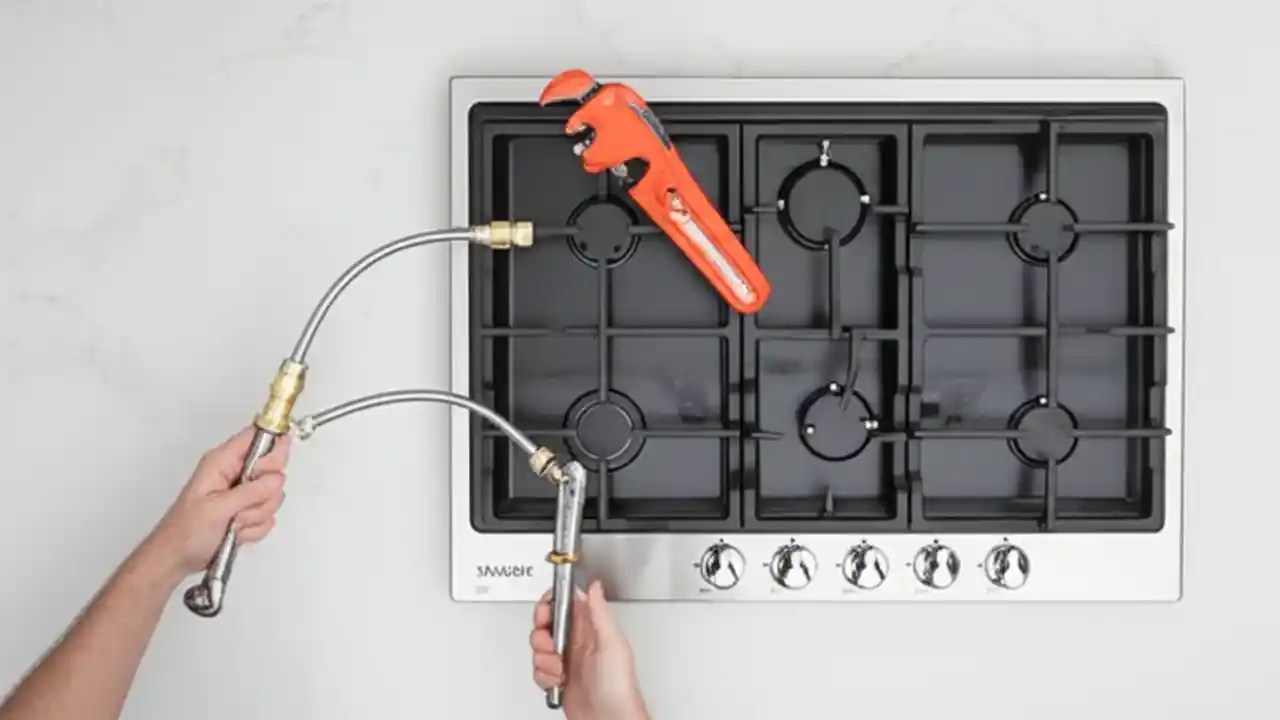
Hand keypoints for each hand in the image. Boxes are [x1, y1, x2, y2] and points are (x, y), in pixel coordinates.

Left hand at [142, 425, 290, 583]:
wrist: (177, 559)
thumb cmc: (186, 531)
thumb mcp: (217, 508)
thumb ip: (250, 492)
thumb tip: (278, 478)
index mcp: (222, 462)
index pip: (256, 437)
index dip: (273, 446)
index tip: (270, 471)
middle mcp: (235, 473)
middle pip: (273, 468)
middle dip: (264, 492)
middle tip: (243, 504)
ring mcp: (243, 493)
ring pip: (273, 495)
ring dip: (257, 514)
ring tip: (233, 523)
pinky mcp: (248, 512)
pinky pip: (268, 515)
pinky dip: (255, 528)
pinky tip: (236, 532)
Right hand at [530, 580, 648, 719]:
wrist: (609, 719)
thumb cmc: (618, 686)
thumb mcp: (612, 643)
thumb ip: (600, 613)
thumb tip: (594, 586)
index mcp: (591, 627)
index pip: (564, 603)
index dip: (549, 604)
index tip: (545, 613)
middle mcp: (577, 641)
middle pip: (545, 624)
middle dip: (541, 634)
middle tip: (549, 645)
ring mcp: (565, 660)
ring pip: (538, 648)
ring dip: (543, 660)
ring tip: (559, 669)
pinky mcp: (556, 678)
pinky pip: (538, 670)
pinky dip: (543, 676)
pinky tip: (557, 681)